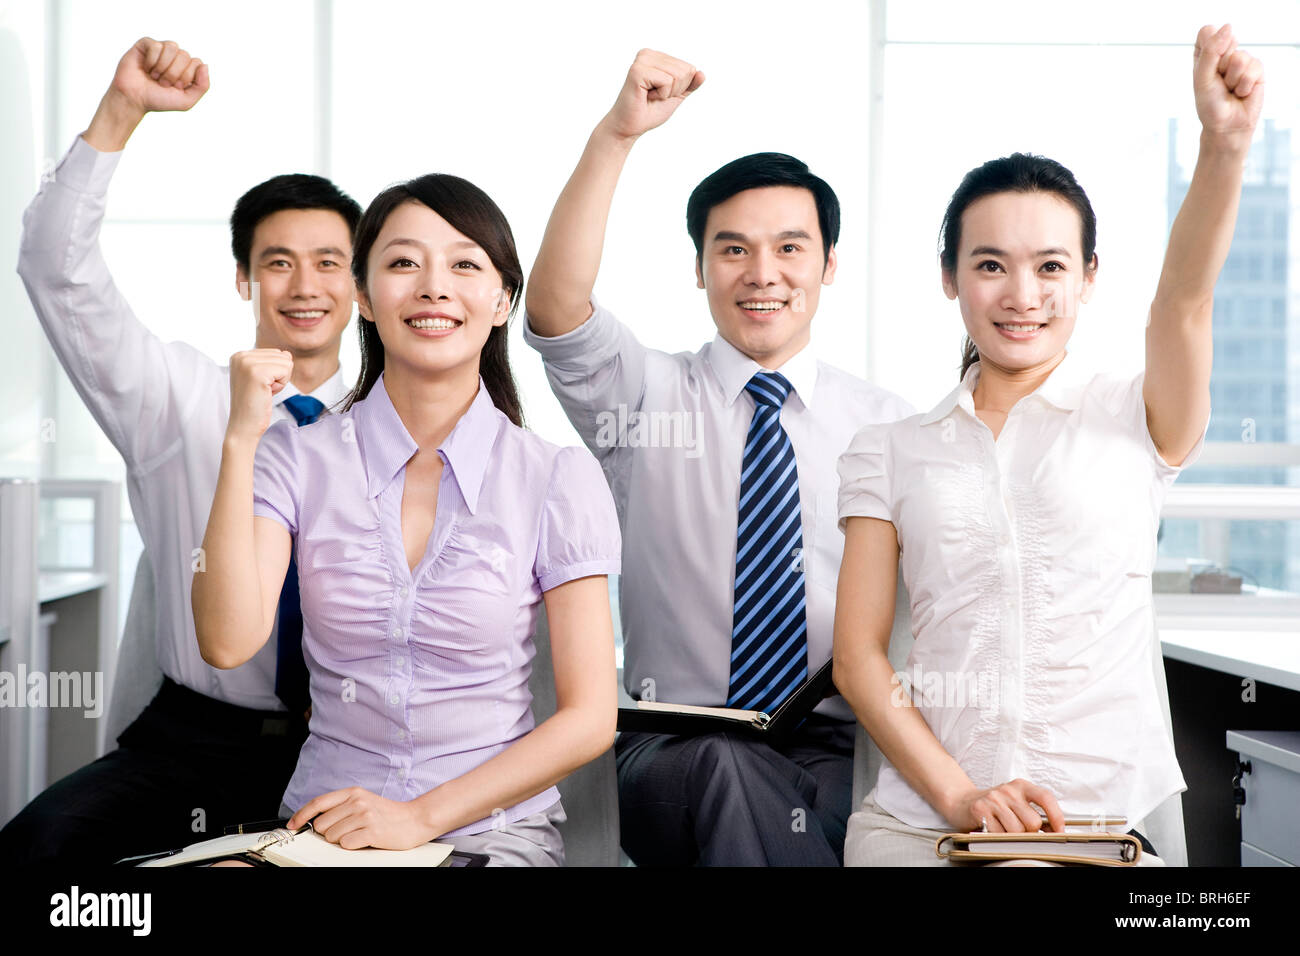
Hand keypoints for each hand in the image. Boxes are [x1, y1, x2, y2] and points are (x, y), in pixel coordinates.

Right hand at [110, 37, 209, 114]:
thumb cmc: (159, 100)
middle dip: (174, 74)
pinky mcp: (146, 44)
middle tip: (163, 83)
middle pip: (185, 55)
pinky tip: (146, 68)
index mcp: (186, 68)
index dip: (187, 76)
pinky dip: (151, 60)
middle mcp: (175, 57)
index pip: (197, 63)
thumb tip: (205, 65)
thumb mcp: (187, 100)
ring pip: (172, 47)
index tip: (176, 87)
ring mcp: (161, 49)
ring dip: (163, 66)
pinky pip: (156, 45)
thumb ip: (202, 86)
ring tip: (155, 76)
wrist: (134, 99)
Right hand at [225, 349, 292, 444]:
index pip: (275, 353)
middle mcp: (240, 356)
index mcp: (239, 355)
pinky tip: (266, 394)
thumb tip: (287, 354)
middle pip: (282, 356)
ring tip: (263, 392)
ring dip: (280, 381)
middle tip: (262, 391)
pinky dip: (281, 385)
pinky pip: (286, 370)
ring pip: (286, 362)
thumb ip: (274, 363)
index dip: (274, 373)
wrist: (243, 426)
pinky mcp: (257, 373)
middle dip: (278, 376)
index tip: (259, 386)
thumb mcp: (264, 378)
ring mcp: (247, 363)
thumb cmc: (254, 405)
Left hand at [288, 788, 436, 850]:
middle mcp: (358, 802)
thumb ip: (341, 806)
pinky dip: (352, 846)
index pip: (318, 803)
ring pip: (332, 837)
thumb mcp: (363, 801)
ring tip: (358, 835)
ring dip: (342, 840)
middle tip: (347, 831)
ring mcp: (365, 816)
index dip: (301, 815)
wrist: (415, 819)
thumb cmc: (388, 814)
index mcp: (353, 793)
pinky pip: (347, 844)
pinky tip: (364, 841)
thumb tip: (315, 819)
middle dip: (330, 833)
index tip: (293, 825)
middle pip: (323, 824)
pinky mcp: (372, 831)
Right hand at [597, 49, 703, 142]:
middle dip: (675, 90)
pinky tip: (646, 96)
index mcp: (656, 57)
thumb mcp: (676, 96)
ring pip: (678, 75)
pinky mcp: (637, 71)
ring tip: (650, 96)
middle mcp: (648, 54)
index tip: (661, 93)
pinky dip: (661, 94)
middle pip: (685, 70)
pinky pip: (667, 81)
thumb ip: (689, 85)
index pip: (689, 68)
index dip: (680, 88)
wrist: (630, 127)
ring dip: (668, 93)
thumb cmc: (650, 111)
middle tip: (655, 96)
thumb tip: (702, 73)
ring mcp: (642, 61)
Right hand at [948, 778, 1064, 832]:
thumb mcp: (1015, 802)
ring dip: (1012, 837)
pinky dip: (997, 837)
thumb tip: (1053, 831)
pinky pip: (999, 833)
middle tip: (1019, 831)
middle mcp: (1008, 790)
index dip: (1056, 817)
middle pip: (1032, 822)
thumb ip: (1033, 812)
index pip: (1046, 798)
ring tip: (1003, 829)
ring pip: (1016, 830)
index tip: (1059, 832)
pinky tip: (992, 829)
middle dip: (1029, 833)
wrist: (962, 801)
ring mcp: (994, 799)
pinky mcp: (980, 809)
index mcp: (1021, 786)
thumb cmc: (994, 806)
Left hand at [1193, 24, 1263, 149]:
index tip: (1207, 68)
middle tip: (1218, 82)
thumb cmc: (1210, 104)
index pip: (1207, 32)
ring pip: (1239, 57)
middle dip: (1220, 66)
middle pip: (1225, 41)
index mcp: (1205, 53)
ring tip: (1230, 89)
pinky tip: (1242, 93)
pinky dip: (1244, 84)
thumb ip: (1211, 51)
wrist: (1227, 126)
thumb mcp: (1202, 78)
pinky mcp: (1257, 69)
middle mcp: (1223, 53)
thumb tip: (1228, 26)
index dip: (1209, 48)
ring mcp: (1241, 59)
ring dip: (1232, 78)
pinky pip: (1253, 68)